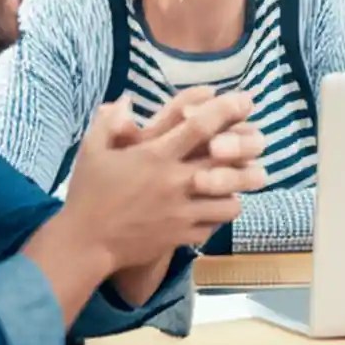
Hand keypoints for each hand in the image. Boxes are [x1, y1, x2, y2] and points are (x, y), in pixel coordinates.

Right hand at [100, 99, 266, 305]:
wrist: (84, 244)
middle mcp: (174, 182)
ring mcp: (181, 212)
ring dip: (239, 187)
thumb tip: (127, 100)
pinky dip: (220, 214)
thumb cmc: (87, 194)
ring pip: (230, 198)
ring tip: (242, 179)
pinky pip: (215, 224)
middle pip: (226, 162)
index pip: (199, 127)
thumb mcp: (92, 152)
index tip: (245, 100)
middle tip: (260, 140)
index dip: (226, 110)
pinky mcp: (182, 235)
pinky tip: (218, 205)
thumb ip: (110, 122)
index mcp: (155, 156)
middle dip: (248, 148)